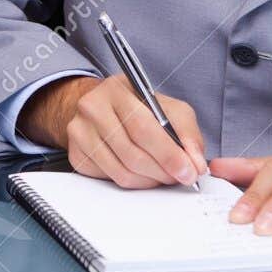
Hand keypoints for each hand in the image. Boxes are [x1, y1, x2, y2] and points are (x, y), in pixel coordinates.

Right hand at [19, 75, 207, 187]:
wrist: (101, 108)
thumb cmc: (138, 108)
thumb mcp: (168, 108)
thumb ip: (187, 133)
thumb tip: (196, 163)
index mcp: (116, 89)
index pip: (143, 127)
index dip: (168, 154)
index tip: (189, 171)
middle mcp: (92, 108)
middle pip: (132, 153)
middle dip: (162, 171)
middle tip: (180, 177)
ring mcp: (79, 132)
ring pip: (121, 172)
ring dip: (150, 180)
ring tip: (163, 175)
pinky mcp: (76, 155)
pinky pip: (110, 179)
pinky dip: (133, 182)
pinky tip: (143, 173)